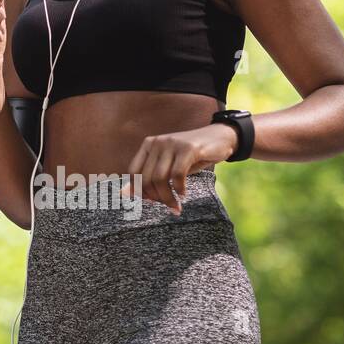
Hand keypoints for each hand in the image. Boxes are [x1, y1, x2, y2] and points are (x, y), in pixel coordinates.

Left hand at [119, 123, 238, 213]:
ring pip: (160, 178)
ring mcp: (172, 144)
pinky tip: (184, 194)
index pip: (133, 173)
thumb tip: (123, 194)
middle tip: (168, 206)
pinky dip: (179, 189)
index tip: (152, 202)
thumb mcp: (168, 166)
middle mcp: (157, 142)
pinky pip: (177, 174)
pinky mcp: (188, 148)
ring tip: (176, 206)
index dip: (140, 191)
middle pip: (146, 178)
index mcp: (148, 145)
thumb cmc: (191, 156)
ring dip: (167, 198)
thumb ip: (148, 177)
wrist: (220, 138)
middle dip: (155, 198)